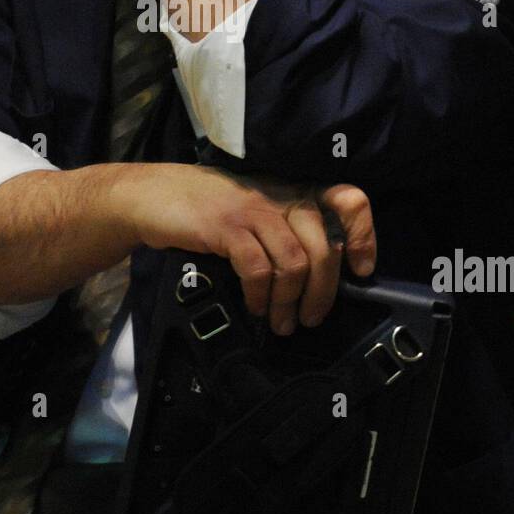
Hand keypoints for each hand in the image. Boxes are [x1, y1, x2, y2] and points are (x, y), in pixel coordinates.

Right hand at [112, 163, 375, 335]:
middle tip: (311, 318)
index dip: (363, 235)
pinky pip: (259, 269)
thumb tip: (319, 275)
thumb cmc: (203, 208)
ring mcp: (253, 209)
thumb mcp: (253, 209)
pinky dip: (260, 296)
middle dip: (323, 292)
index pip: (347, 200)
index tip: (361, 270)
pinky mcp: (227, 226)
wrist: (149, 196)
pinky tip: (254, 307)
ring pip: (296, 262)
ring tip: (282, 322)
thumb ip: (284, 228)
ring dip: (291, 302)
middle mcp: (279, 195)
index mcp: (291, 190)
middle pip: (325, 246)